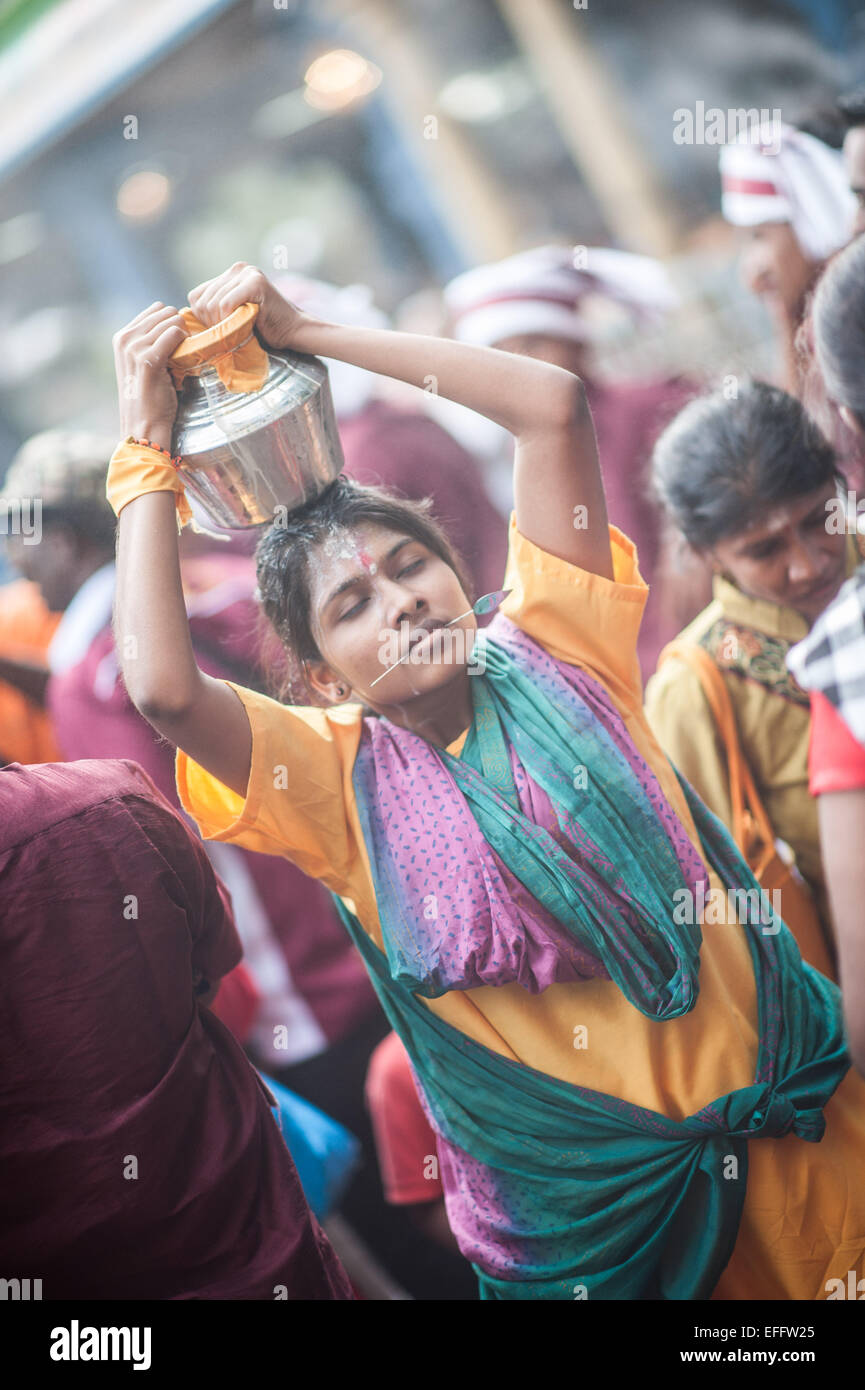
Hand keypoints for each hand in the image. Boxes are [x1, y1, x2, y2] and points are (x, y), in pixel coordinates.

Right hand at [113, 302, 187, 449]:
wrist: (144, 426)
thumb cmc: (150, 398)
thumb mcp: (144, 364)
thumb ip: (153, 342)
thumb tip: (177, 322)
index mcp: (122, 337)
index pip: (156, 309)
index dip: (173, 323)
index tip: (179, 343)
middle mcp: (125, 338)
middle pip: (166, 311)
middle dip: (181, 328)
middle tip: (186, 351)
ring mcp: (134, 347)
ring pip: (172, 320)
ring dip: (185, 336)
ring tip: (185, 357)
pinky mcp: (148, 359)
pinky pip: (175, 333)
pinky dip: (186, 342)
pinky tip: (186, 358)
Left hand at [187, 262, 309, 349]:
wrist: (294, 331)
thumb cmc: (264, 330)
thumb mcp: (232, 315)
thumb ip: (214, 309)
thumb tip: (184, 318)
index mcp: (229, 274)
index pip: (196, 296)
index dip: (203, 318)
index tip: (220, 329)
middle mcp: (237, 269)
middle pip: (203, 301)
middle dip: (211, 323)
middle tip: (229, 333)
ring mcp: (247, 273)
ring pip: (213, 304)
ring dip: (222, 324)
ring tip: (238, 330)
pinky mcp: (255, 283)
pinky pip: (225, 305)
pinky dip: (229, 321)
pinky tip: (243, 326)